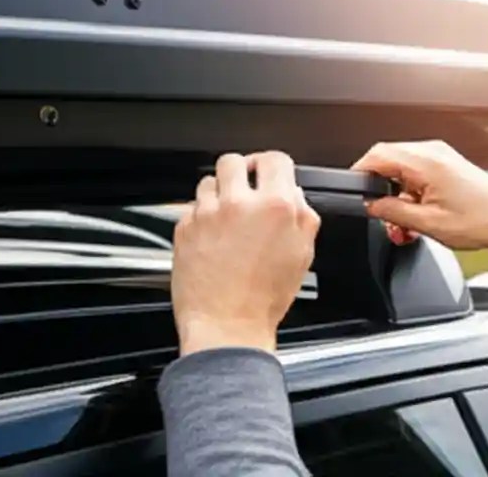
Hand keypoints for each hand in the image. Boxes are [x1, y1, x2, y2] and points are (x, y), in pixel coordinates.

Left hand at [172, 151, 321, 355]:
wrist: (226, 327)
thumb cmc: (263, 299)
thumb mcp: (302, 255)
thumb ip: (303, 216)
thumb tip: (295, 195)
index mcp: (275, 207)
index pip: (274, 159)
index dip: (273, 166)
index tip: (269, 174)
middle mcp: (239, 203)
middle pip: (235, 161)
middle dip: (241, 172)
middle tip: (245, 190)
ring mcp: (207, 214)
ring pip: (209, 181)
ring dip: (218, 193)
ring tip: (227, 217)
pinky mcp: (184, 227)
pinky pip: (192, 207)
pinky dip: (201, 215)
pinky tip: (212, 236)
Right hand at [352, 141, 487, 300]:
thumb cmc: (481, 222)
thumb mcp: (427, 224)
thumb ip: (392, 212)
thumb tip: (370, 205)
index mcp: (426, 162)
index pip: (377, 155)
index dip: (360, 173)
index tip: (355, 191)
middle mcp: (433, 153)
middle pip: (387, 160)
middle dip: (378, 189)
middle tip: (380, 215)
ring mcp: (441, 157)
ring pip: (401, 168)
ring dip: (395, 195)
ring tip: (403, 224)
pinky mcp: (447, 165)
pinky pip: (416, 172)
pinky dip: (409, 193)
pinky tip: (415, 215)